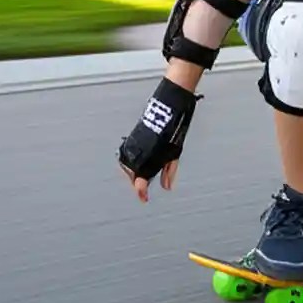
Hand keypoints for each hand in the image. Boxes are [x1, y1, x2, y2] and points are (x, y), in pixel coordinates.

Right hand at [116, 77, 200, 203]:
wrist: (169, 104)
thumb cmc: (175, 125)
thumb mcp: (175, 151)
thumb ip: (169, 170)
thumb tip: (167, 186)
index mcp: (149, 155)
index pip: (140, 179)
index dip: (141, 191)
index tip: (143, 198)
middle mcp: (138, 149)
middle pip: (131, 173)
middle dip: (136, 182)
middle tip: (143, 190)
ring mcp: (134, 141)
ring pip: (127, 164)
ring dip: (133, 173)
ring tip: (140, 178)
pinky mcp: (133, 135)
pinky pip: (127, 153)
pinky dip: (132, 162)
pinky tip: (138, 163)